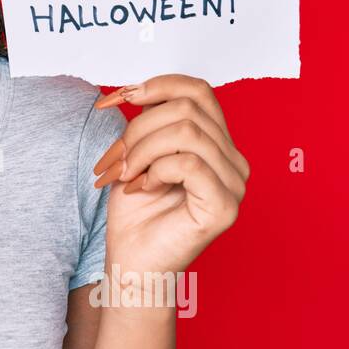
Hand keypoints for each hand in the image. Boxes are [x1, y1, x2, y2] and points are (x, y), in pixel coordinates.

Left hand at [91, 75, 248, 276]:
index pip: (198, 90)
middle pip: (187, 109)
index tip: (113, 99)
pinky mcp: (225, 206)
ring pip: (187, 132)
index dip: (154, 86)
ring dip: (142, 150)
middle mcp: (233, 160)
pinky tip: (142, 188)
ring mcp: (234, 184)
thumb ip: (147, 122)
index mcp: (217, 143)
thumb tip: (133, 90)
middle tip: (116, 159)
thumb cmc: (135, 213)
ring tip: (126, 174)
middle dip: (138, 129)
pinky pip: (189, 164)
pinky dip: (155, 170)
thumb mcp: (136, 154)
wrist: (132, 263)